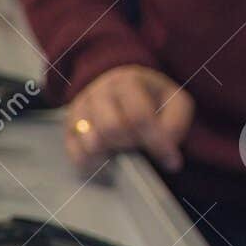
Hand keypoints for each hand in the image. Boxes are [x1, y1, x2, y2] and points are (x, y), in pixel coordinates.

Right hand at [64, 65, 193, 173]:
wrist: (116, 88)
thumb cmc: (149, 99)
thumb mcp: (174, 102)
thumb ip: (175, 123)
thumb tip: (167, 150)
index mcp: (126, 82)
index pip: (139, 115)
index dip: (156, 141)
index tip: (171, 161)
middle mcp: (98, 93)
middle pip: (111, 129)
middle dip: (131, 145)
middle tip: (141, 150)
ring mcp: (79, 110)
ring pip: (92, 144)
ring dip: (112, 155)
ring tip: (124, 152)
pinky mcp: (69, 129)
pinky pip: (77, 154)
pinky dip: (94, 164)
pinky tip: (108, 160)